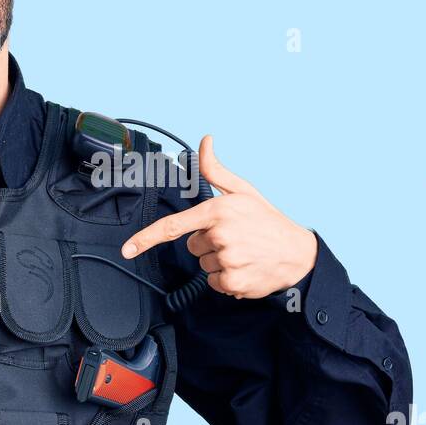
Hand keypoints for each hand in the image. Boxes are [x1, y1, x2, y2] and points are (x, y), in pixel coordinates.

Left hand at [121, 135, 317, 298]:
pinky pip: (214, 283)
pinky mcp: (233, 282)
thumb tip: (205, 141)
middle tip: (235, 238)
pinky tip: (245, 267)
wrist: (298, 254)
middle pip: (192, 247)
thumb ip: (215, 170)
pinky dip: (227, 279)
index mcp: (218, 210)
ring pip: (203, 265)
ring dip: (218, 261)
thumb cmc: (267, 220)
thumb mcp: (243, 191)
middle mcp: (221, 235)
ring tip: (243, 252)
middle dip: (208, 243)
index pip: (174, 226)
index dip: (146, 238)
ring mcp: (227, 259)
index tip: (128, 249)